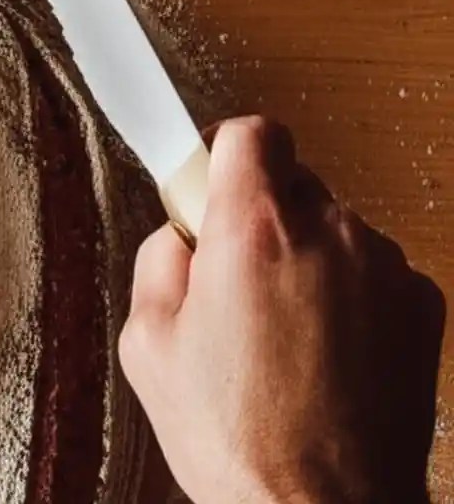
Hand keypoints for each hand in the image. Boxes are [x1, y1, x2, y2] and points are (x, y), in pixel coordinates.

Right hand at [120, 117, 444, 503]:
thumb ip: (158, 262)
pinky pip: (371, 272)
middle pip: (289, 181)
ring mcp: (384, 268)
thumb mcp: (146, 344)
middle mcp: (329, 234)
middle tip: (228, 281)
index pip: (248, 132)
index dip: (218, 151)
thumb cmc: (234, 436)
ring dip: (303, 259)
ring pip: (331, 229)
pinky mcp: (422, 306)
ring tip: (277, 337)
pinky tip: (322, 355)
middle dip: (254, 217)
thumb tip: (180, 234)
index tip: (202, 176)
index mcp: (252, 230)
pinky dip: (346, 296)